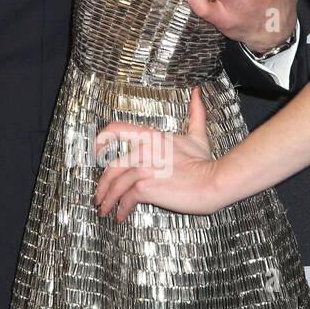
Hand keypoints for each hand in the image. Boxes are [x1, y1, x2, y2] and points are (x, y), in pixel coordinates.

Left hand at [93, 86, 225, 222]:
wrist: (214, 182)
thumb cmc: (205, 162)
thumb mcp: (196, 135)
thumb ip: (194, 113)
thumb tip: (197, 93)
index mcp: (149, 136)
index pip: (114, 128)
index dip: (100, 140)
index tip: (96, 152)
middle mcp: (141, 150)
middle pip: (110, 167)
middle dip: (102, 185)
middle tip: (100, 196)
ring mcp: (142, 168)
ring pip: (114, 185)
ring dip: (107, 200)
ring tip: (105, 209)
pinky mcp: (145, 187)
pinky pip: (125, 199)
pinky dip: (120, 209)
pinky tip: (120, 215)